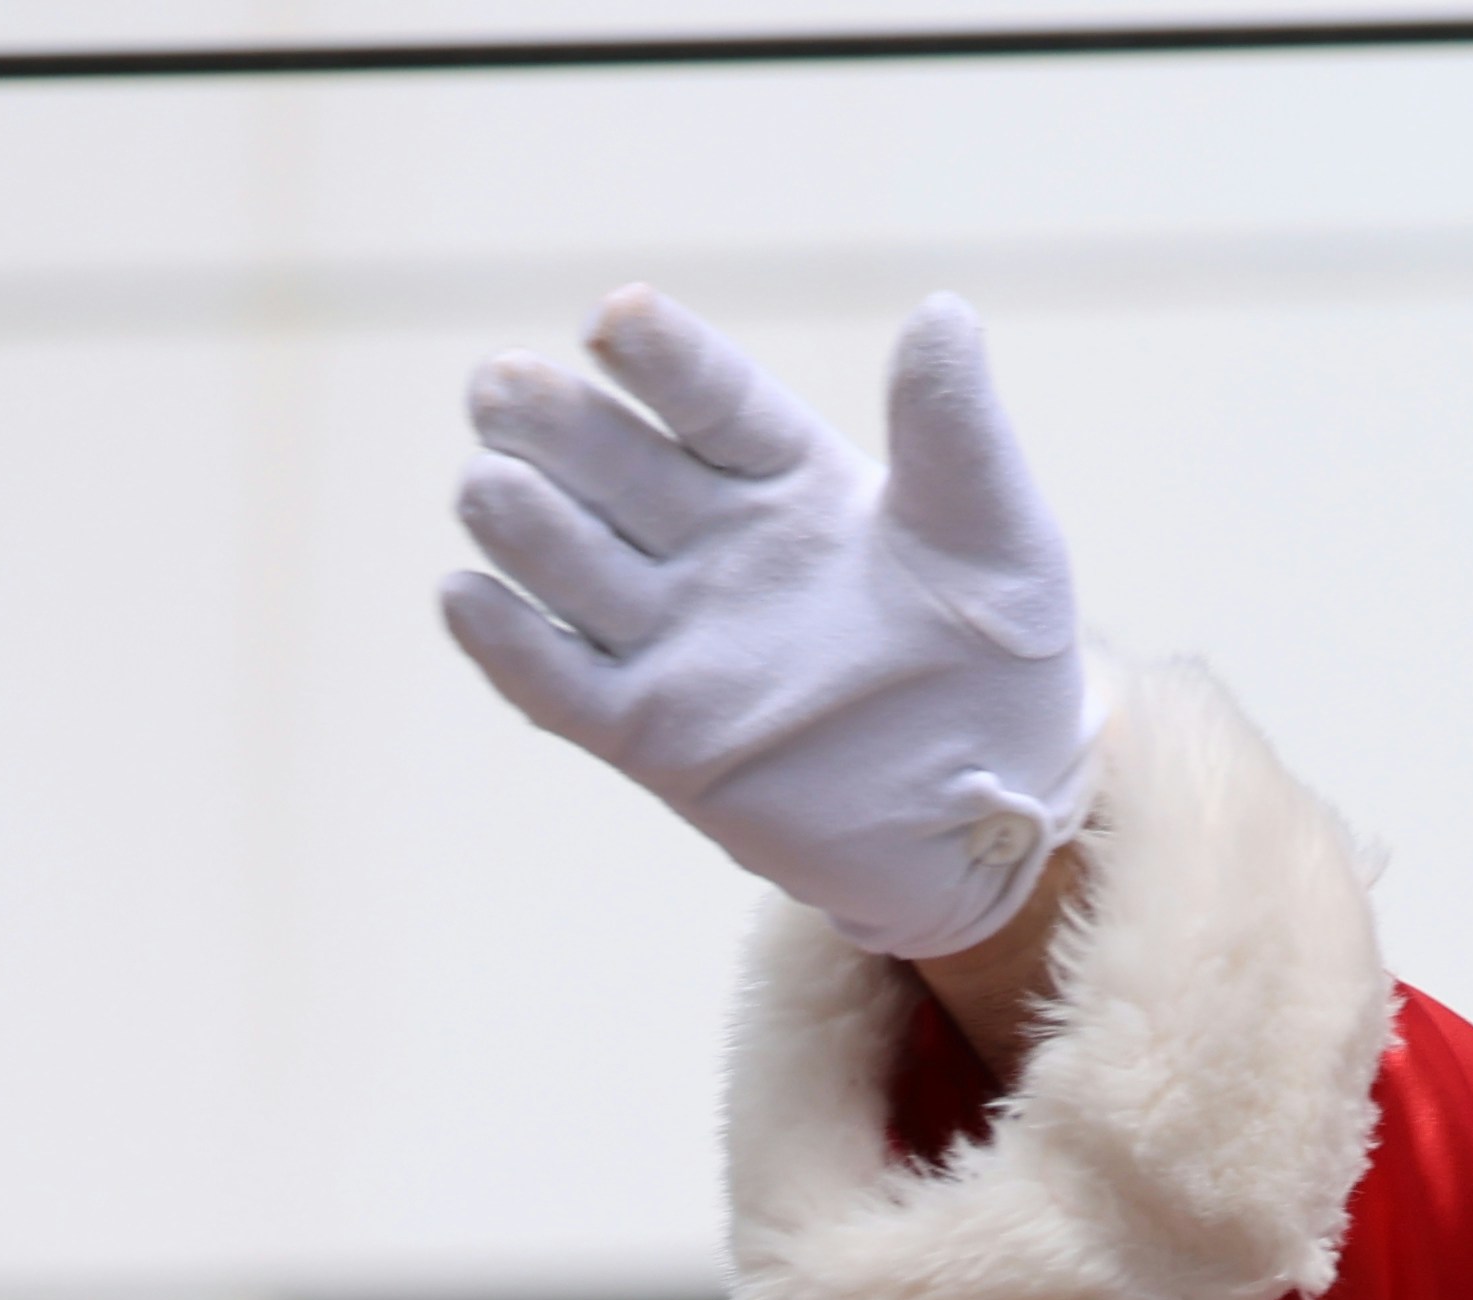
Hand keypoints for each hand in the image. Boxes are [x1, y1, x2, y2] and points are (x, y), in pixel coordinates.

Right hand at [444, 289, 1105, 962]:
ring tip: (497, 489)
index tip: (617, 320)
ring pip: (557, 553)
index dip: (658, 357)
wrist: (1001, 814)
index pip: (703, 395)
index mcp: (783, 474)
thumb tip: (944, 311)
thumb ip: (956, 433)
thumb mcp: (998, 540)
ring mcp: (671, 634)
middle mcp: (708, 540)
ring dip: (518, 517)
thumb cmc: (1001, 660)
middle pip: (598, 458)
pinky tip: (470, 597)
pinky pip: (553, 681)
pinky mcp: (651, 732)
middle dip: (545, 420)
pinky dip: (504, 641)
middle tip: (507, 389)